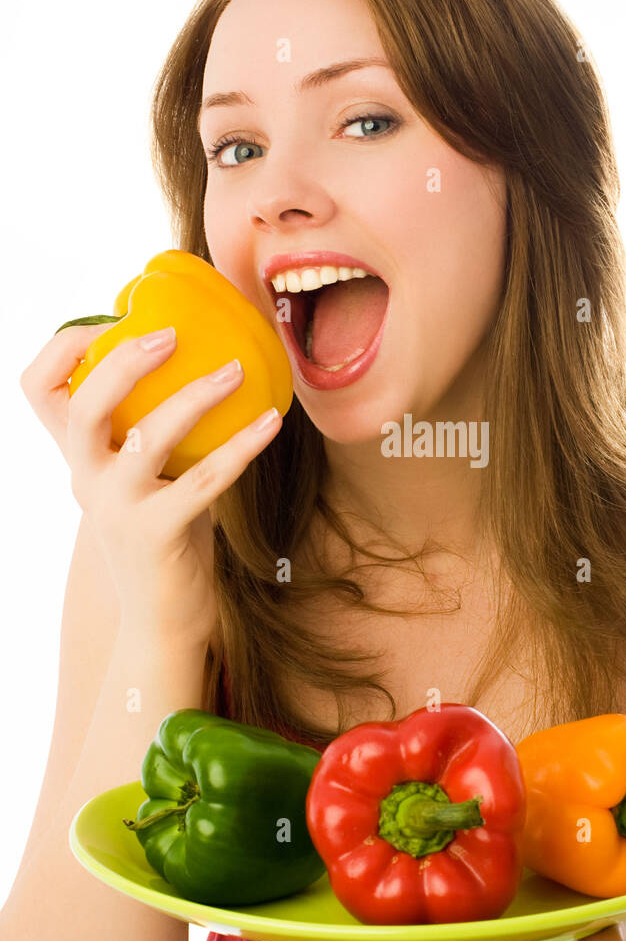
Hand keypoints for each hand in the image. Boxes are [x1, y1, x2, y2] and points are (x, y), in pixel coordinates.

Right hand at [19, 320, 281, 647]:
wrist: (163, 620)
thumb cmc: (165, 535)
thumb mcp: (146, 475)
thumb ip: (151, 428)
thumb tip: (204, 354)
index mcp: (80, 456)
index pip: (40, 389)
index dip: (66, 346)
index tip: (113, 321)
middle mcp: (87, 479)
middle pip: (84, 406)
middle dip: (123, 361)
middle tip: (171, 334)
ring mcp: (119, 509)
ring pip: (146, 439)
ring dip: (194, 397)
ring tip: (236, 370)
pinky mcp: (157, 535)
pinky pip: (203, 482)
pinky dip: (240, 447)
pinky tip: (271, 422)